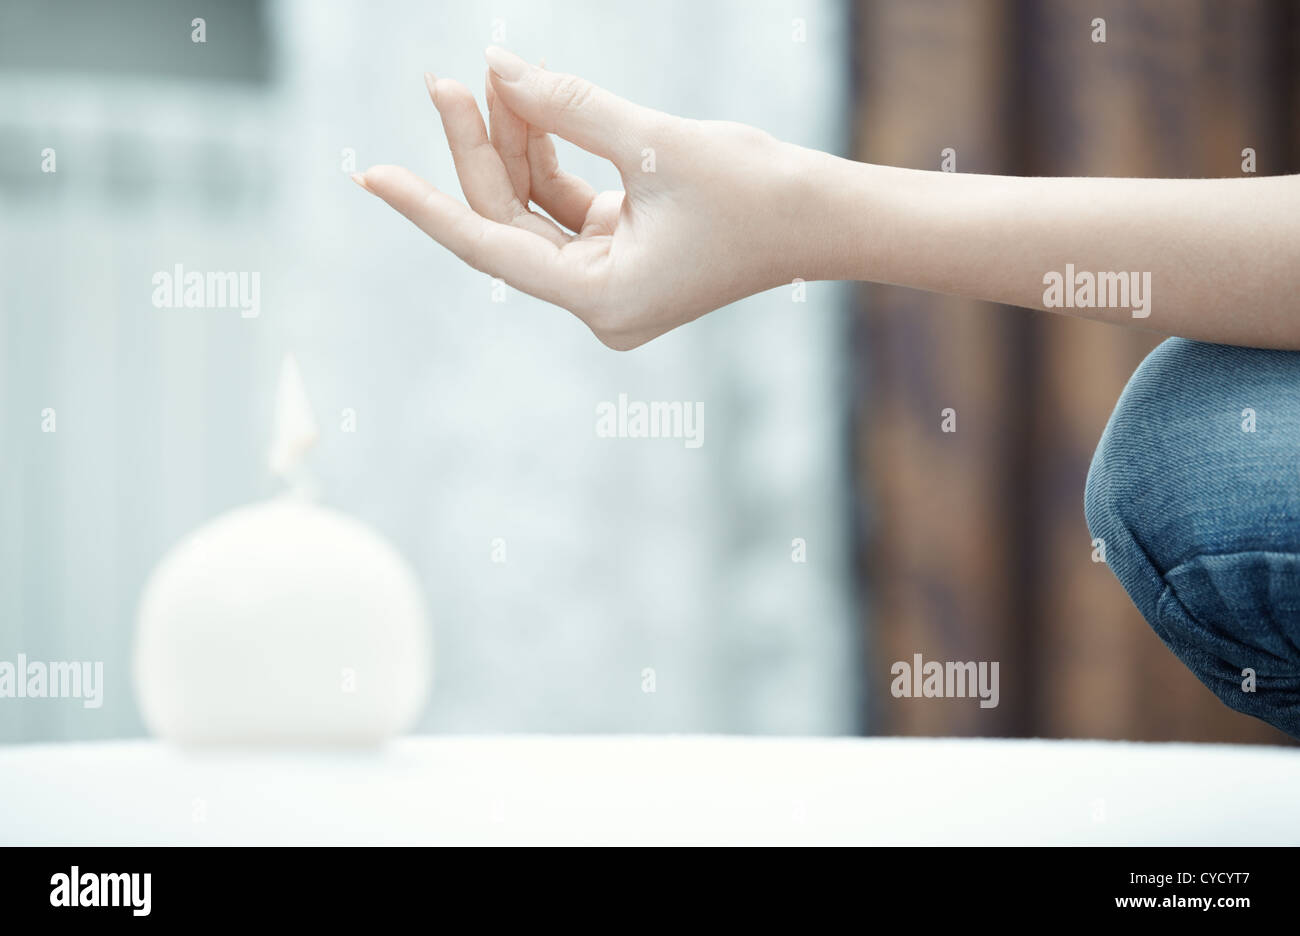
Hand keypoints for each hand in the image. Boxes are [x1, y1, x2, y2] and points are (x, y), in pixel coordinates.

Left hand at [354, 47, 808, 349]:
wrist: (826, 218)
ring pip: (534, 209)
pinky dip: (548, 155)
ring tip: (497, 77)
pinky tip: (532, 104)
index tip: (371, 176)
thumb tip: (497, 67)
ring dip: (515, 145)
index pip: (491, 249)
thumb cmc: (757, 190)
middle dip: (481, 150)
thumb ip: (571, 106)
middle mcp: (598, 301)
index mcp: (602, 301)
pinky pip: (566, 202)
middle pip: (509, 223)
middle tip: (448, 79)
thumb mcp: (656, 144)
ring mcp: (610, 278)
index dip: (429, 207)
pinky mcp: (624, 251)